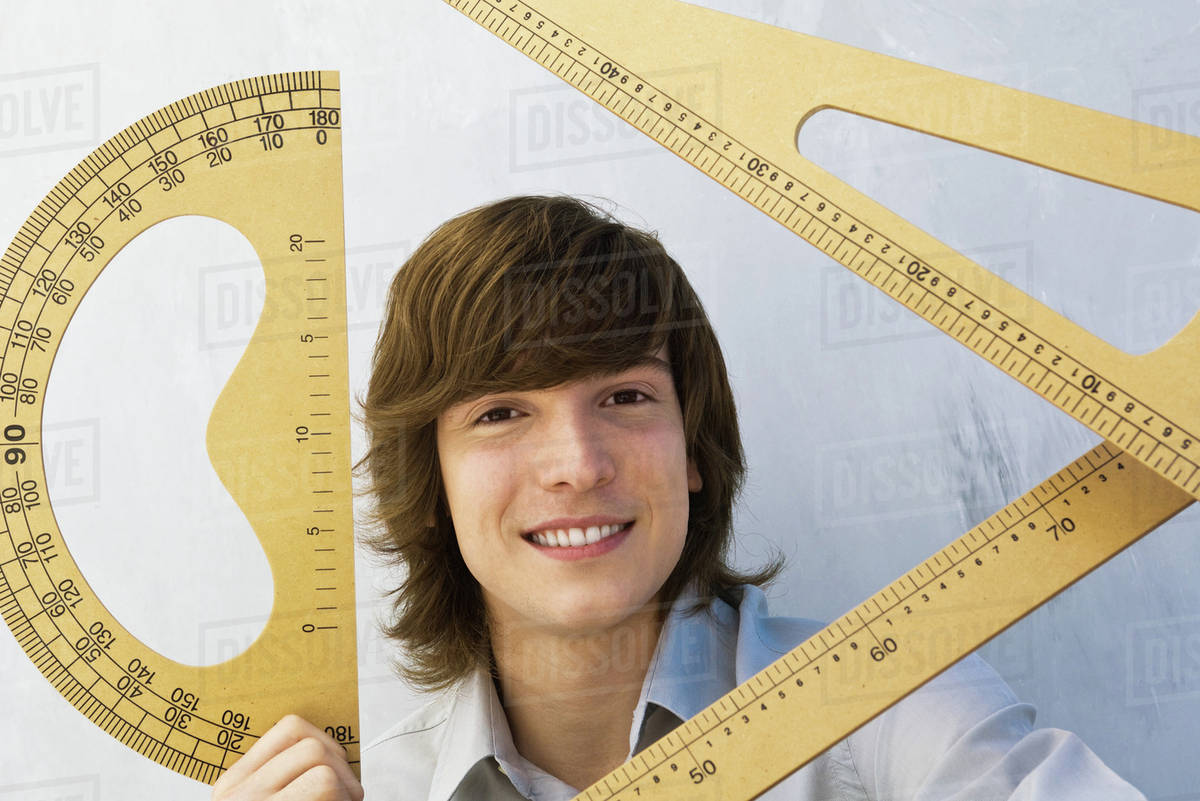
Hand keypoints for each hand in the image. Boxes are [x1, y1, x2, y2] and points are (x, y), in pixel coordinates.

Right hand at [211, 714, 363, 800]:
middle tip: (348, 791)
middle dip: (339, 766)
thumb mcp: (268, 796)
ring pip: (319, 760)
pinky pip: (324, 782)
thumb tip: (326, 749)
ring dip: (345, 786)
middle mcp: (237, 792)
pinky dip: (344, 797)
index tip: (335, 762)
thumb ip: (283, 775)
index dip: (323, 740)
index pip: (288, 729)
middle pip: (309, 744)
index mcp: (234, 784)